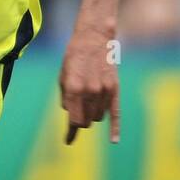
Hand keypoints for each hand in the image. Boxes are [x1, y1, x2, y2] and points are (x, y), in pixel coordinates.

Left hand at [59, 25, 119, 144]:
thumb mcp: (62, 76)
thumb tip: (71, 116)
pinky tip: (113, 141)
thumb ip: (66, 98)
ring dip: (92, 115)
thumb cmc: (74, 57)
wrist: (93, 38)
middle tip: (79, 111)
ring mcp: (104, 91)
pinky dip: (114, 129)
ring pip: (98, 117)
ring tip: (88, 100)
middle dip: (81, 120)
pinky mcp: (114, 89)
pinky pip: (116, 114)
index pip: (74, 120)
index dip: (71, 129)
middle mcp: (89, 91)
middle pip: (86, 121)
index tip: (68, 139)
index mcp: (73, 88)